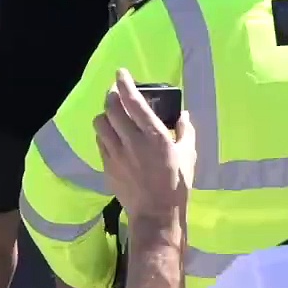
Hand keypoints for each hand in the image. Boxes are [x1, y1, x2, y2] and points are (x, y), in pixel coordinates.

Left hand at [94, 70, 195, 221]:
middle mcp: (131, 141)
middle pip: (110, 108)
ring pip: (100, 124)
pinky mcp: (107, 166)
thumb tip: (183, 114)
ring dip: (105, 115)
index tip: (121, 73)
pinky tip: (112, 137)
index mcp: (153, 135)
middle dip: (111, 96)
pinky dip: (104, 134)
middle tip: (115, 93)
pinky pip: (100, 142)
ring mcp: (116, 154)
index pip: (132, 101)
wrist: (156, 215)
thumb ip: (186, 131)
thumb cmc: (176, 184)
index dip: (124, 83)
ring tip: (112, 115)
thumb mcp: (188, 155)